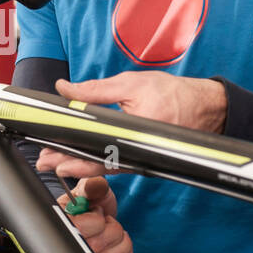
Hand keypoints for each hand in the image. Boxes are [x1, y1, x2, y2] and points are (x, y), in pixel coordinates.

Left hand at [36, 72, 226, 177]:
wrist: (207, 109)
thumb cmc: (174, 95)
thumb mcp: (131, 84)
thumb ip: (95, 90)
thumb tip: (65, 89)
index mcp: (135, 132)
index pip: (96, 147)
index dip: (71, 152)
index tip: (51, 152)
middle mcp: (138, 152)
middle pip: (96, 163)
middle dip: (68, 163)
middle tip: (45, 161)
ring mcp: (140, 159)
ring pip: (104, 168)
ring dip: (78, 164)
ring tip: (55, 160)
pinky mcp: (141, 159)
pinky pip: (115, 165)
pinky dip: (94, 162)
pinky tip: (78, 158)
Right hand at [58, 177, 132, 252]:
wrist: (86, 224)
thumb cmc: (82, 209)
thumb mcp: (83, 192)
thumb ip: (90, 186)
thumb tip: (95, 187)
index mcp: (63, 228)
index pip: (92, 224)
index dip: (97, 216)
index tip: (93, 212)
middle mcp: (75, 252)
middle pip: (108, 237)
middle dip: (110, 225)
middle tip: (101, 224)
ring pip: (121, 249)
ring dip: (120, 237)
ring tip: (107, 234)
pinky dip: (126, 251)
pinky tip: (114, 245)